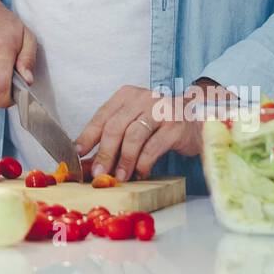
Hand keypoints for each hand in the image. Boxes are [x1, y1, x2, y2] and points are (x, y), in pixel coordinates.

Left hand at [76, 81, 231, 179]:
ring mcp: (160, 110)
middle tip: (98, 173)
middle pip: (115, 126)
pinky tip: (140, 173)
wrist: (196, 119)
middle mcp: (142, 98)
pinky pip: (154, 146)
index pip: (101, 115)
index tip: (77, 154)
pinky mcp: (175, 125)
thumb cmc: (159, 124)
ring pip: (133, 136)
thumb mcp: (133, 124)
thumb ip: (113, 139)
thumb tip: (88, 162)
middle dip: (104, 153)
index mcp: (126, 95)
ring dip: (124, 161)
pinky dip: (144, 162)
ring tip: (119, 177)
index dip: (87, 136)